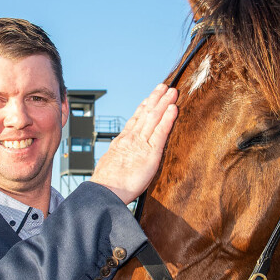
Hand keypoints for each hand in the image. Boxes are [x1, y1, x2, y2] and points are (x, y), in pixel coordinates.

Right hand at [91, 84, 178, 203]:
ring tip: (172, 91)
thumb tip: (114, 161)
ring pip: (154, 117)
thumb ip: (115, 160)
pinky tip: (174, 108)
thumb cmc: (106, 186)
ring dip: (164, 102)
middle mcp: (131, 138)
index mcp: (121, 142)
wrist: (105, 191)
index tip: (147, 99)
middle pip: (145, 114)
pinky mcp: (151, 153)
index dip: (142, 108)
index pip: (134, 121)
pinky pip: (161, 131)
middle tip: (163, 87)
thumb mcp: (108, 166)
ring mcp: (141, 143)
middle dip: (155, 99)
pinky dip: (168, 118)